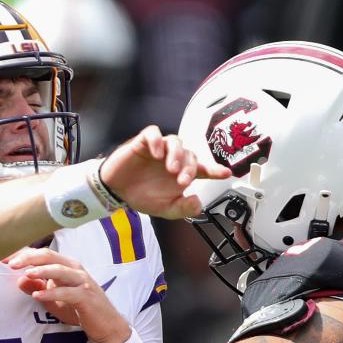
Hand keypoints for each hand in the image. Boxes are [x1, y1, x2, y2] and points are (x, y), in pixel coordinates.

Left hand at [6, 248, 130, 342]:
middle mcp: (74, 268)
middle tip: (11, 263)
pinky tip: (38, 295)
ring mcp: (81, 281)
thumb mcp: (53, 298)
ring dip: (41, 271)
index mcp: (65, 265)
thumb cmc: (78, 308)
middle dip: (29, 258)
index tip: (4, 258)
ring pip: (59, 270)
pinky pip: (67, 292)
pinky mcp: (86, 296)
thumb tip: (19, 279)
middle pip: (49, 256)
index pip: (41, 254)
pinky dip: (52, 293)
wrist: (105, 324)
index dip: (22, 254)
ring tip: (26, 273)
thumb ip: (37, 287)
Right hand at [100, 126, 231, 220]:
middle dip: (189, 167)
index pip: (202, 169)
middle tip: (181, 180)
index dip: (215, 170)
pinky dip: (157, 141)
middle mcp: (173, 159)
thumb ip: (183, 209)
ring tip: (170, 168)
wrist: (116, 191)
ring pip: (175, 141)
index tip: (226, 173)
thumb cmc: (142, 196)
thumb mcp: (165, 209)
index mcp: (181, 173)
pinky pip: (154, 133)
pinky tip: (156, 154)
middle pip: (190, 154)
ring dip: (176, 154)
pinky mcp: (143, 143)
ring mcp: (159, 150)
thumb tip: (198, 204)